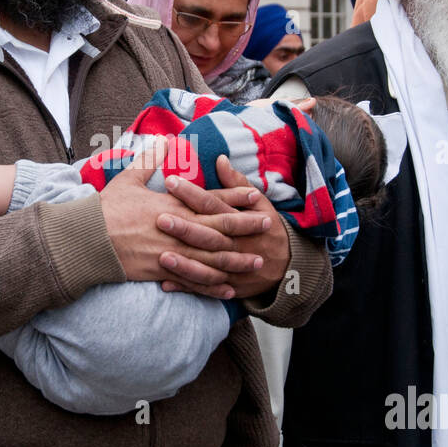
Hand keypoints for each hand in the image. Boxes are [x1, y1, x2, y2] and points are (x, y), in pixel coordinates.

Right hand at [99, 140, 278, 296]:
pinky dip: (212, 286)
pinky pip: (193, 281)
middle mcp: (177, 228)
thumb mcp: (127, 179)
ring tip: (256, 262)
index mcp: (171, 204)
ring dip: (236, 260)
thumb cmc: (106, 209)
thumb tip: (163, 140)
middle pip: (219, 228)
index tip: (255, 195)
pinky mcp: (162, 271)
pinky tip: (228, 290)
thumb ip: (149, 160)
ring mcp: (171, 252)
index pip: (210, 199)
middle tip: (268, 225)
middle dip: (246, 226)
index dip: (234, 196)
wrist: (88, 240)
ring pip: (211, 258)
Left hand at [158, 155, 289, 299]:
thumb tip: (219, 158)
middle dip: (185, 228)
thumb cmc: (266, 228)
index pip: (213, 204)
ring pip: (207, 266)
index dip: (192, 194)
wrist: (287, 264)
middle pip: (208, 235)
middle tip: (159, 218)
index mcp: (241, 220)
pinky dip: (187, 286)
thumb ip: (236, 183)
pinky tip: (165, 283)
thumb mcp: (259, 204)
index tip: (171, 182)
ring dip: (185, 263)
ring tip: (162, 256)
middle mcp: (236, 244)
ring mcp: (233, 267)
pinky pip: (206, 288)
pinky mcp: (229, 285)